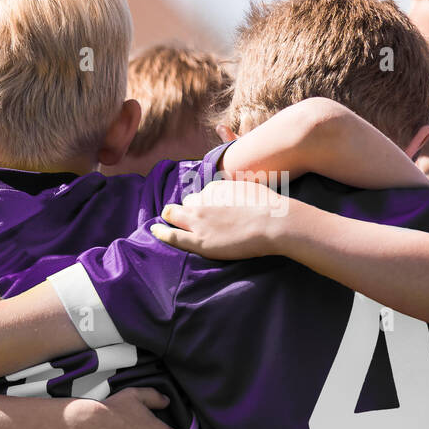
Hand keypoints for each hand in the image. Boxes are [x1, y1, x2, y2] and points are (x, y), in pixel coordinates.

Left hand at [152, 179, 299, 259]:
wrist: (274, 222)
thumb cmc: (269, 207)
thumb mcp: (249, 189)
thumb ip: (235, 193)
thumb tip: (235, 197)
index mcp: (215, 188)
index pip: (202, 195)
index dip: (204, 204)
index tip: (208, 210)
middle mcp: (203, 201)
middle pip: (185, 204)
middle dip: (184, 209)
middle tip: (185, 217)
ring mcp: (198, 221)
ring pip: (173, 215)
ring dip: (171, 218)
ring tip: (167, 224)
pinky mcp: (199, 240)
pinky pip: (171, 235)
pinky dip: (160, 232)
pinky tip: (154, 231)